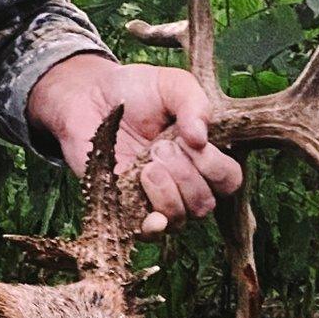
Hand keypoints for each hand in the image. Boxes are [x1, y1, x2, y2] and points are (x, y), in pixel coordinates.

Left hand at [24, 52, 242, 233]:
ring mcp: (156, 199)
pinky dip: (150, 223)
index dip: (214, 166)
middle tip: (158, 147)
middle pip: (205, 203)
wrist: (89, 96)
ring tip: (146, 165)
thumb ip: (194, 104)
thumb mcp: (173, 84)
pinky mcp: (126, 209)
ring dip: (166, 192)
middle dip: (185, 175)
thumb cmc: (136, 90)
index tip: (188, 140)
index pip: (229, 180)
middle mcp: (184, 183)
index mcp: (202, 156)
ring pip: (179, 218)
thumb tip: (201, 139)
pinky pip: (148, 233)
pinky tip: (143, 196)